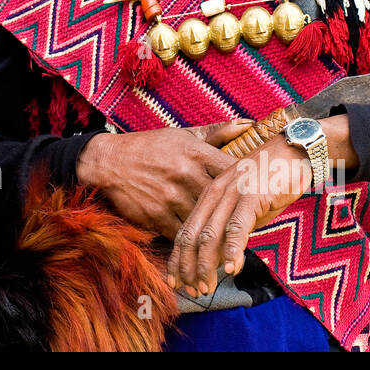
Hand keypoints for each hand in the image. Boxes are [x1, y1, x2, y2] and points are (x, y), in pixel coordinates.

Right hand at [75, 121, 249, 238]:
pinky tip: (205, 245)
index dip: (250, 182)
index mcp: (195, 152)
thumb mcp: (183, 135)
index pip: (233, 169)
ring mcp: (170, 196)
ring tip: (237, 240)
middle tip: (256, 223)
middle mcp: (185, 173)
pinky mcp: (157, 215)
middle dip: (239, 212)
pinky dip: (195, 240)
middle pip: (223, 199)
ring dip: (218, 232)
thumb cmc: (150, 147)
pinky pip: (184, 234)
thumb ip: (218, 132)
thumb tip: (249, 124)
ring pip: (205, 221)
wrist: (108, 163)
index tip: (261, 191)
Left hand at [166, 134, 313, 296]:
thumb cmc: (271, 179)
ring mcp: (231, 193)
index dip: (179, 260)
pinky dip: (232, 250)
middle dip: (187, 268)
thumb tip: (222, 258)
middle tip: (190, 291)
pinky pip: (238, 226)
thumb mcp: (245, 204)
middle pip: (191, 236)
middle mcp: (214, 194)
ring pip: (209, 234)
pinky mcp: (251, 195)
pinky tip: (230, 269)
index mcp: (209, 195)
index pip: (185, 231)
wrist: (295, 150)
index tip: (176, 282)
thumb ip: (231, 226)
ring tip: (205, 287)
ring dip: (205, 265)